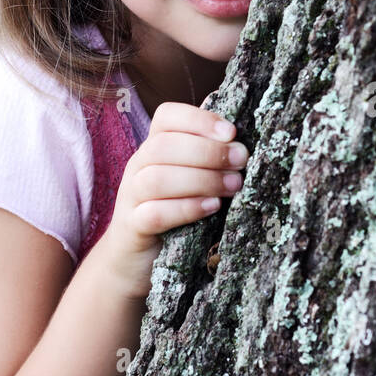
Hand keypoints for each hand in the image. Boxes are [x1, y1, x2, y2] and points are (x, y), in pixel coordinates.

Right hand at [97, 102, 249, 298]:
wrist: (133, 259)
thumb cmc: (172, 211)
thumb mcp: (188, 179)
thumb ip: (208, 161)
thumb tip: (244, 147)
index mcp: (153, 147)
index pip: (167, 117)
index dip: (199, 119)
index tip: (232, 132)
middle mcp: (138, 166)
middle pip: (163, 146)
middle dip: (208, 151)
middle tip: (241, 161)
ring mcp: (131, 197)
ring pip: (156, 178)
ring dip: (201, 179)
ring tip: (233, 185)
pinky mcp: (133, 227)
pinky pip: (154, 213)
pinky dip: (186, 208)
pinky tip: (212, 208)